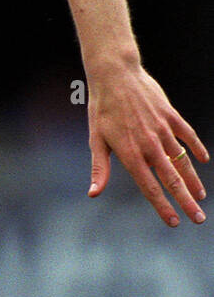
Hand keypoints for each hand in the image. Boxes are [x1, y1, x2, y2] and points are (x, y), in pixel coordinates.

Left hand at [87, 62, 207, 225]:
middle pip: (171, 179)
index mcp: (130, 154)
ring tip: (200, 197)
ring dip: (193, 180)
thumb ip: (100, 168)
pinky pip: (187, 135)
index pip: (150, 187)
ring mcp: (162, 129)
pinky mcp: (170, 116)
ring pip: (182, 161)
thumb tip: (94, 193)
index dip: (162, 207)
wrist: (115, 74)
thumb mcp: (96, 139)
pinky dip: (196, 148)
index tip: (174, 222)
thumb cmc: (101, 109)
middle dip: (185, 202)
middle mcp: (149, 144)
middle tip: (198, 218)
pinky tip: (203, 160)